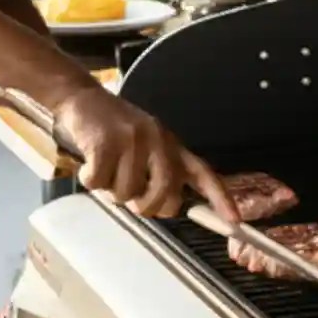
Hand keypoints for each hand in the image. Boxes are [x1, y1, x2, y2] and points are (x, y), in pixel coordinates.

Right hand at [52, 86, 239, 222]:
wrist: (83, 98)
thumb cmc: (114, 128)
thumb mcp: (147, 144)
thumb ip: (160, 171)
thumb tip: (165, 207)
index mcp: (171, 143)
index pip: (202, 172)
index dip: (220, 197)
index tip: (233, 220)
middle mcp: (157, 140)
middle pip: (164, 193)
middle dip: (146, 206)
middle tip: (131, 199)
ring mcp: (132, 140)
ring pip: (127, 193)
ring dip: (111, 190)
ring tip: (106, 169)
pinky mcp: (105, 143)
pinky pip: (99, 182)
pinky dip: (90, 181)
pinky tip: (89, 165)